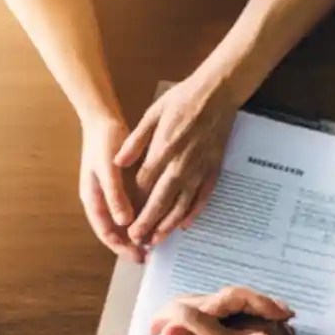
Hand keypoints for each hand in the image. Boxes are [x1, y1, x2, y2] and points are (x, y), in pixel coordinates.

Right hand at [79, 114, 143, 262]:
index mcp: (93, 199)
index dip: (121, 247)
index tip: (138, 256)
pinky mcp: (120, 186)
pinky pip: (129, 208)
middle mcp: (100, 201)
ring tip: (151, 243)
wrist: (102, 119)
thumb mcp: (109, 169)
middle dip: (128, 245)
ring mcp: (110, 194)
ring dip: (134, 233)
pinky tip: (152, 220)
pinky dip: (139, 217)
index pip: (106, 232)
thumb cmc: (103, 142)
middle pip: (114, 231)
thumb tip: (123, 222)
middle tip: (147, 256)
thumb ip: (115, 195)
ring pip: (122, 221)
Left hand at [114, 74, 237, 246]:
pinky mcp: (212, 170)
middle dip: (148, 223)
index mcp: (163, 150)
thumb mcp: (152, 113)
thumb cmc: (182, 100)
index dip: (133, 202)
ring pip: (182, 205)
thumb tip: (118, 162)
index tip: (124, 218)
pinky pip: (202, 197)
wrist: (217, 94)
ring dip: (168, 224)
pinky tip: (184, 225)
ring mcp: (199, 170)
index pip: (144, 184)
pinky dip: (193, 213)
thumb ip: (135, 141)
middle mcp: (181, 165)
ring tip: (157, 240)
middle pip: (161, 201)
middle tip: (137, 240)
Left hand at [119, 299, 272, 334]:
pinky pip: (219, 317)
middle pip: (229, 297)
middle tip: (286, 316)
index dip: (261, 302)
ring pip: (224, 306)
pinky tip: (256, 333)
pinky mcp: (188, 333)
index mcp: (188, 322)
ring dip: (251, 310)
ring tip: (277, 321)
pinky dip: (240, 320)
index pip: (232, 296)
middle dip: (259, 303)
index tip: (285, 314)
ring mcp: (185, 323)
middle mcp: (184, 315)